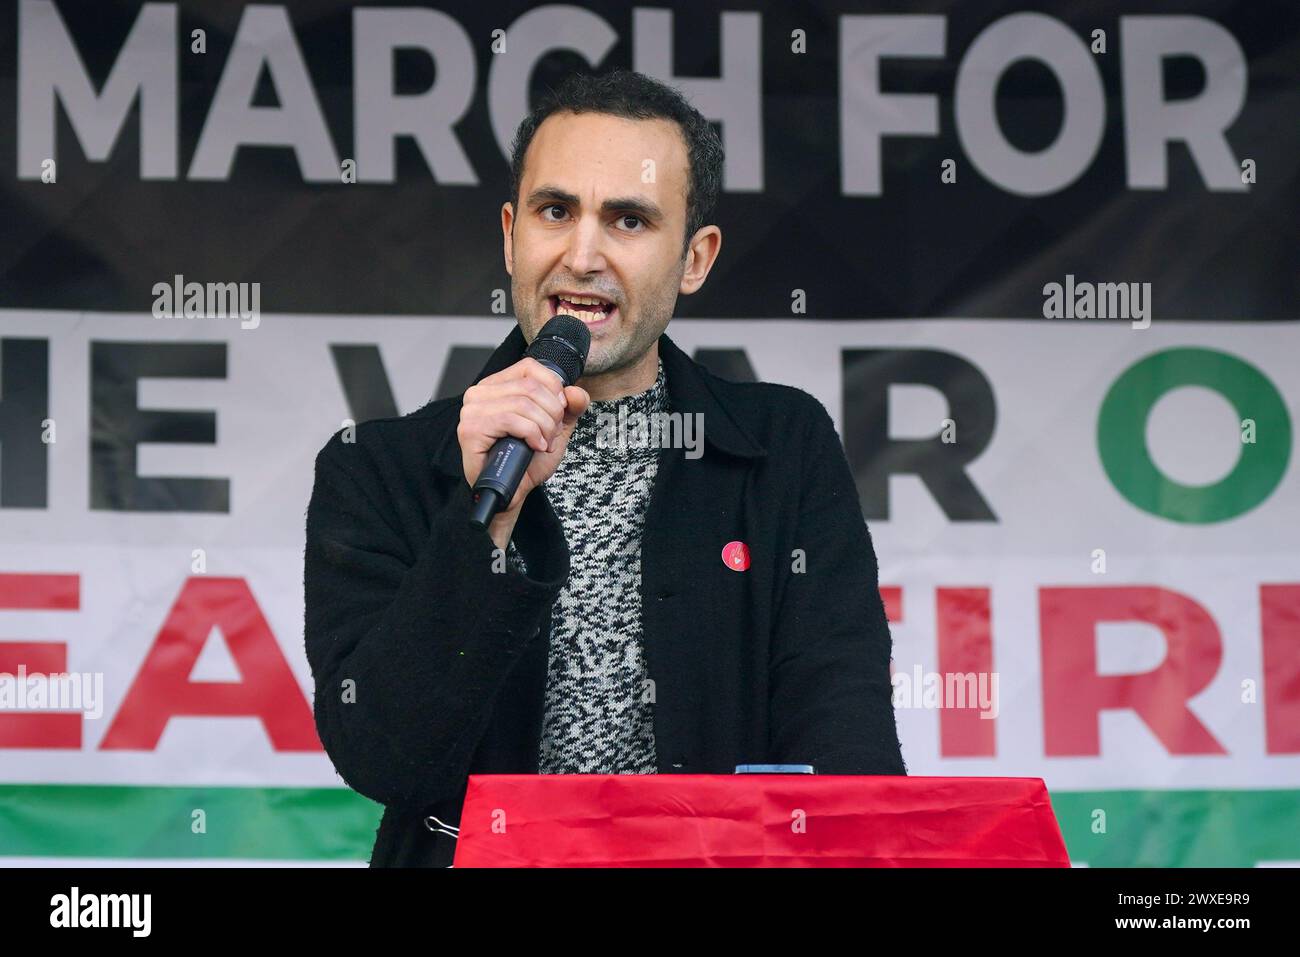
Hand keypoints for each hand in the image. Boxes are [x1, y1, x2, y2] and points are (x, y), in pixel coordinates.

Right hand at [458, 356, 590, 515]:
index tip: (559, 412)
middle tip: (550, 435)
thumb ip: (571, 407)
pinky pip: (511, 420)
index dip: (553, 389)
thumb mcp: (557, 428)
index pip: (530, 367)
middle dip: (551, 414)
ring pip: (524, 404)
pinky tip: (533, 447)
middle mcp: (480, 393)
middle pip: (531, 387)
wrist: (514, 491)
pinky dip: (531, 434)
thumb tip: (575, 391)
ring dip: (543, 428)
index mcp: (497, 386)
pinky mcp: (470, 430)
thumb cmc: (527, 460)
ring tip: (542, 443)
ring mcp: (472, 411)